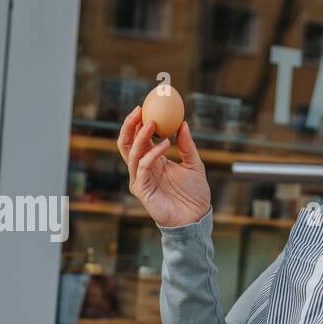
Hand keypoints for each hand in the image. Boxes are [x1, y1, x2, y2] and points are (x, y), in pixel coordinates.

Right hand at [117, 106, 210, 228]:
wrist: (196, 217)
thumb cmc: (194, 194)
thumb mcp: (194, 164)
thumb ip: (187, 145)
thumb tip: (183, 123)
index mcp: (152, 161)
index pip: (137, 139)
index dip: (137, 123)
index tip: (145, 106)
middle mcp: (143, 169)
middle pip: (127, 144)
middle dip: (129, 126)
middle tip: (139, 111)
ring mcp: (140, 179)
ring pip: (132, 154)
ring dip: (141, 137)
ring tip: (153, 123)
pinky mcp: (142, 190)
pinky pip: (143, 167)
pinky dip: (152, 154)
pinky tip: (165, 144)